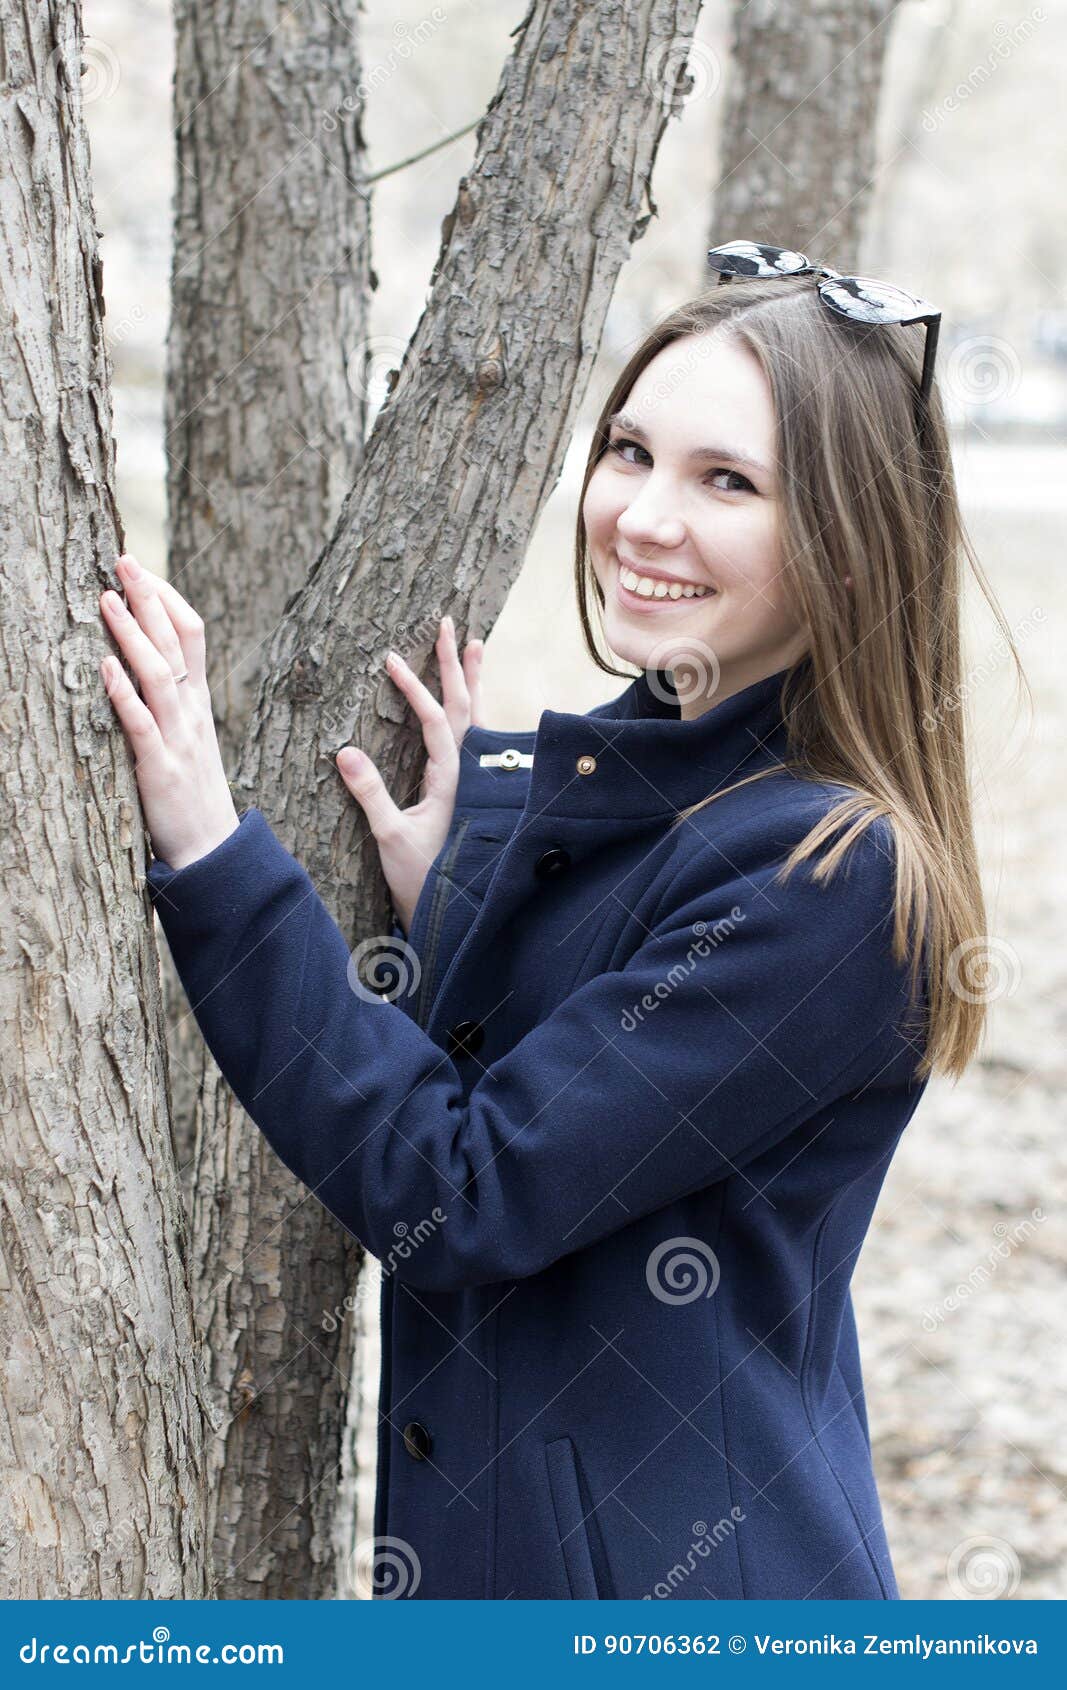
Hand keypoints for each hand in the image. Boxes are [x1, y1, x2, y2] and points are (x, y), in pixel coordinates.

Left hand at [98, 554, 239, 871]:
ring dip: (131, 635)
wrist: (211, 849)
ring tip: (106, 600)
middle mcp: (192, 711)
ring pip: (158, 675)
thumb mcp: (189, 735)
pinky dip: (124, 694)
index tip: (140, 567)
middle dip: (148, 598)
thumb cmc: (192, 791)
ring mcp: (179, 739)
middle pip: (175, 642)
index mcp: (198, 700)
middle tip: (123, 560)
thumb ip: (171, 697)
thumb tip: (142, 658)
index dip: (167, 597)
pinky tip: (106, 667)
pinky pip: (142, 725)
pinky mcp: (161, 769)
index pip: (192, 634)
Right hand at [336, 616, 483, 935]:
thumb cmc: (422, 879)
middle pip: (464, 707)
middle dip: (456, 666)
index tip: (391, 657)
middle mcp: (468, 774)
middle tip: (452, 625)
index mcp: (452, 778)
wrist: (453, 914)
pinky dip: (473, 713)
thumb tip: (344, 751)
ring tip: (476, 646)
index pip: (433, 720)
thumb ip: (370, 793)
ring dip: (473, 683)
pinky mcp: (470, 793)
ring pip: (476, 720)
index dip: (414, 687)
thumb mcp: (391, 837)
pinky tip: (474, 705)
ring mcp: (473, 782)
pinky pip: (476, 741)